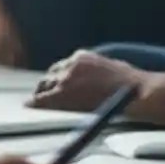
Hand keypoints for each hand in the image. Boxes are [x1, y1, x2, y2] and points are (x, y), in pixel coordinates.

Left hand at [29, 51, 146, 110]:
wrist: (135, 91)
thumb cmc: (131, 85)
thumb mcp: (112, 68)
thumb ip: (96, 71)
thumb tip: (91, 81)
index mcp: (82, 57)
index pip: (62, 67)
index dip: (57, 77)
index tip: (55, 84)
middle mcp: (70, 65)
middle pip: (51, 75)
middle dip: (47, 85)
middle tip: (42, 94)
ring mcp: (66, 79)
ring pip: (45, 86)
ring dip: (41, 94)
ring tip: (35, 102)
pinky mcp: (63, 94)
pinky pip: (42, 99)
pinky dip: (35, 103)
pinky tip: (28, 106)